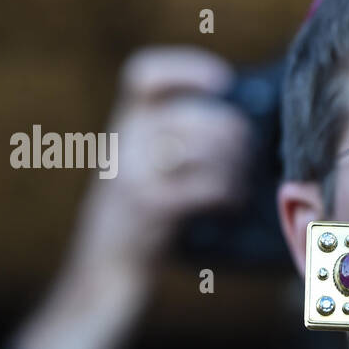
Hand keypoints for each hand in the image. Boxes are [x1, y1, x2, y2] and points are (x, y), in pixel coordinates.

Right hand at [13, 46, 251, 348]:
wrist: (100, 279)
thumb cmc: (135, 226)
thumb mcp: (138, 172)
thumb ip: (167, 142)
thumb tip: (234, 120)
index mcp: (120, 129)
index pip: (143, 74)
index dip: (185, 68)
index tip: (221, 81)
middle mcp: (121, 145)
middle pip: (194, 114)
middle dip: (233, 132)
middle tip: (247, 152)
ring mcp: (131, 176)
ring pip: (203, 148)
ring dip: (235, 165)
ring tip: (240, 181)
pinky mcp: (148, 210)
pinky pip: (203, 187)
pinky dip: (227, 194)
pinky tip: (231, 205)